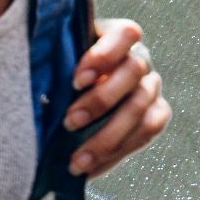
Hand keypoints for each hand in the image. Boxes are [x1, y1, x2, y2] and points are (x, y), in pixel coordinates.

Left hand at [62, 18, 169, 178]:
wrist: (71, 106)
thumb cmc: (60, 79)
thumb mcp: (58, 66)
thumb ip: (58, 67)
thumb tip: (43, 90)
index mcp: (117, 37)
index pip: (126, 33)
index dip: (104, 55)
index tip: (76, 81)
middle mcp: (139, 58)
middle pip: (134, 71)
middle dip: (100, 100)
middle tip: (69, 122)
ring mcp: (150, 87)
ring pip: (141, 107)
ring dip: (107, 135)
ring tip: (77, 159)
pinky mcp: (156, 114)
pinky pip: (147, 131)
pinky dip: (118, 151)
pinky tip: (91, 166)